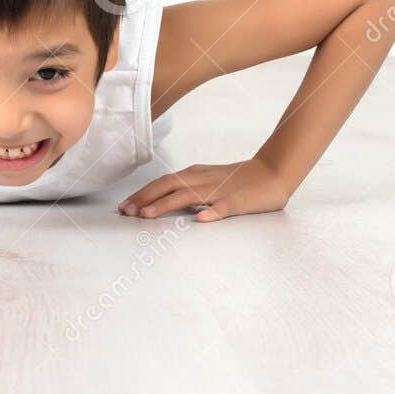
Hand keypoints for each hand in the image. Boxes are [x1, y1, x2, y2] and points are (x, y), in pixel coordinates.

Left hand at [117, 159, 288, 221]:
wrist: (271, 173)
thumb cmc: (236, 180)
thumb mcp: (206, 181)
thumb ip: (185, 189)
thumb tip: (158, 202)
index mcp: (194, 175)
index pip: (162, 182)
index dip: (141, 194)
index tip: (123, 207)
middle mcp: (202, 180)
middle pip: (168, 185)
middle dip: (144, 198)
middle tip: (126, 212)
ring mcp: (220, 190)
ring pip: (189, 195)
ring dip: (166, 204)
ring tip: (147, 215)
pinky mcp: (238, 201)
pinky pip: (224, 207)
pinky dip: (212, 212)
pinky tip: (200, 220)